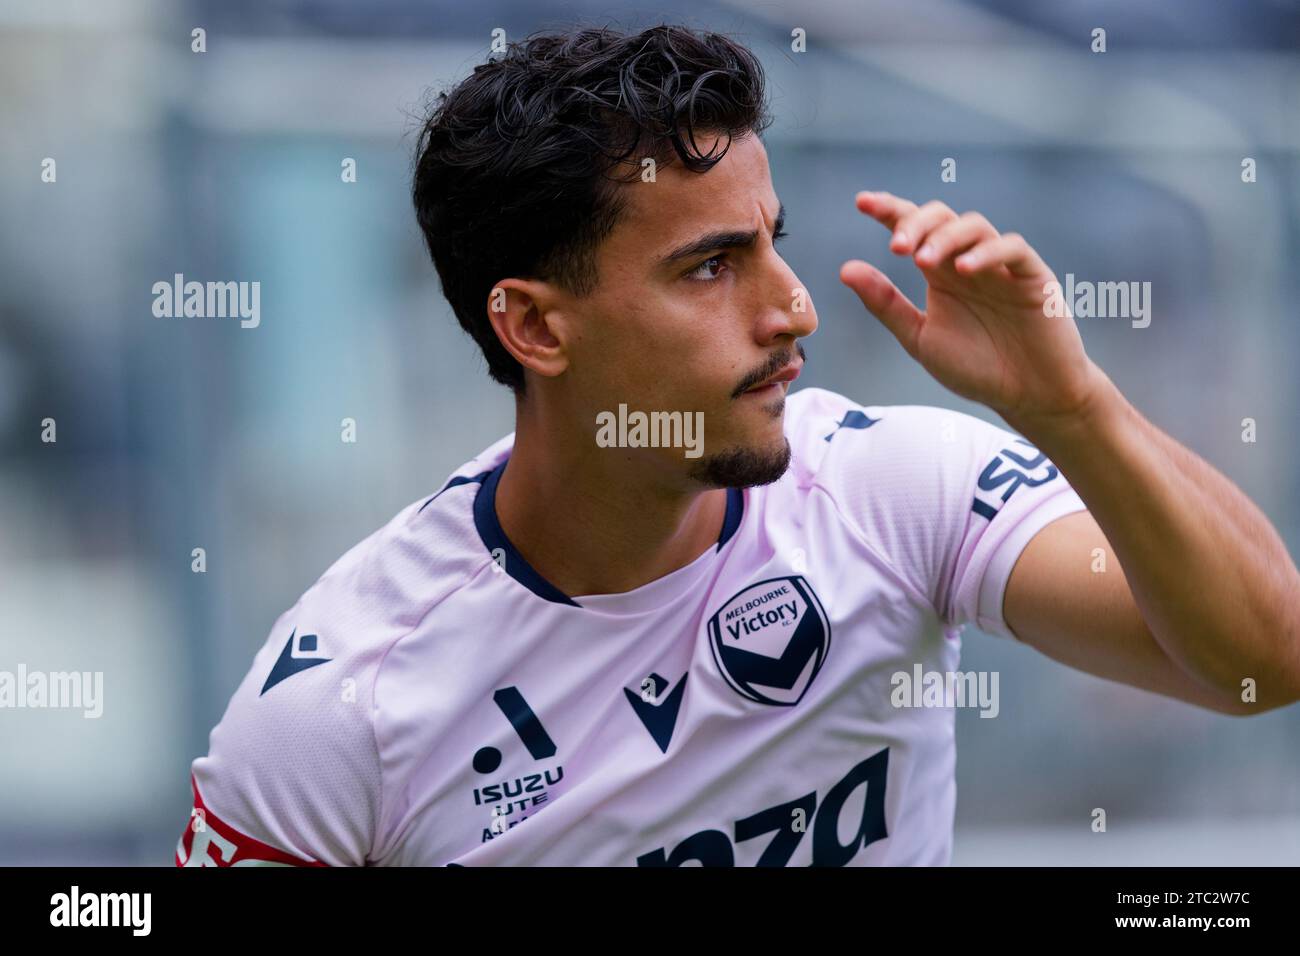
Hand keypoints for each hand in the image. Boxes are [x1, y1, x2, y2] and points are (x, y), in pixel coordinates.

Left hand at [840, 192, 1108, 432]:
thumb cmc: (976, 367)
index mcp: (940, 273)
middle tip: (896, 248)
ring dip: (946, 237)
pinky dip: (988, 252)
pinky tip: (964, 269)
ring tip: (923, 261)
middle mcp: (969, 261)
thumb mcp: (920, 338)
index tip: (861, 203)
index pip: (914, 229)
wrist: (1028, 396)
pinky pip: (1013, 249)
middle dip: (915, 223)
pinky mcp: (1033, 277)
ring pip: (975, 226)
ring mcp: (1002, 266)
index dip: (889, 210)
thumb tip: (845, 270)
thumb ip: (886, 305)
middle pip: (941, 218)